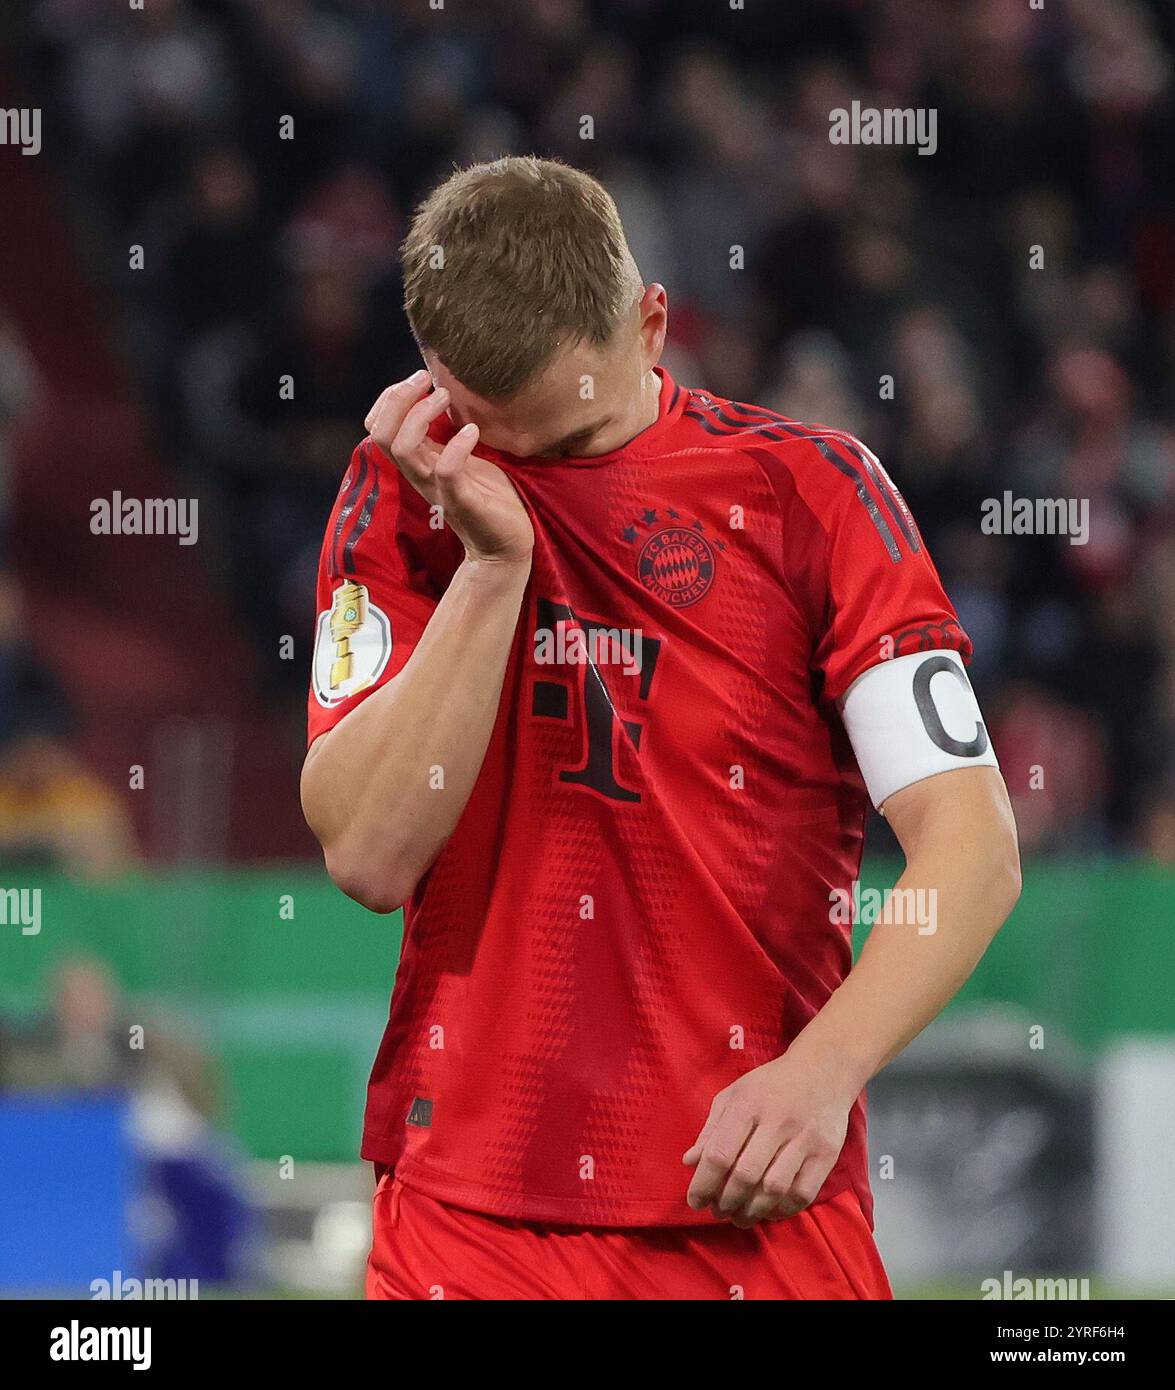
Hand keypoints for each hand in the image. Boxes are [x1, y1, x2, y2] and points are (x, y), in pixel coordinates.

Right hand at [364, 370, 534, 564]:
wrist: (506, 544)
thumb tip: (442, 396)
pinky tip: (473, 432)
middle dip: (397, 399)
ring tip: (445, 397)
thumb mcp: (460, 458)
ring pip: (403, 448)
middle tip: (426, 380)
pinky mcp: (461, 501)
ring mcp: (437, 488)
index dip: (389, 398)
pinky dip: (456, 446)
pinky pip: (446, 470)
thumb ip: (444, 436)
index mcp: (417, 462)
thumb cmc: (488, 497)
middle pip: (381, 434)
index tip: (419, 380)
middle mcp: (420, 474)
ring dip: (420, 415)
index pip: (378, 427)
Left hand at [683, 1047, 857, 1227]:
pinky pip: (802, 1193)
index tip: (695, 1201)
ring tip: (739, 1217)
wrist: (823, 1069)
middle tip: (718, 1212)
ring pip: (774, 1189)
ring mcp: (805, 1138)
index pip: (720, 1153)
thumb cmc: (770, 1084)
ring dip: (752, 1211)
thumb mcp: (734, 1094)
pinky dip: (782, 1209)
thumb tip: (690, 1162)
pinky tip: (769, 1210)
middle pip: (746, 1175)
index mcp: (748, 1104)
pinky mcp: (827, 1153)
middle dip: (726, 1201)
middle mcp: (777, 1121)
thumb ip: (712, 1128)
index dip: (704, 1184)